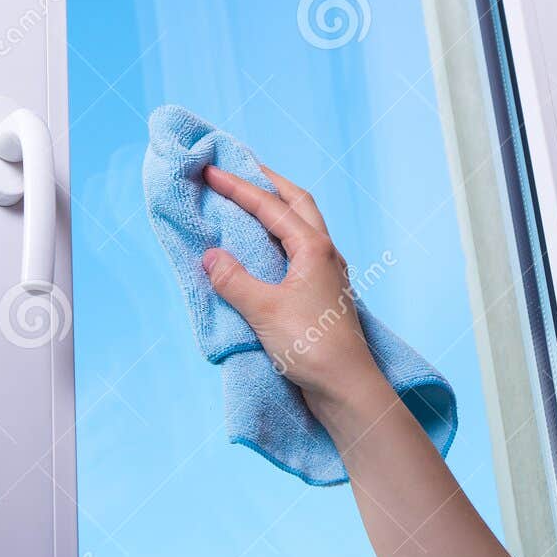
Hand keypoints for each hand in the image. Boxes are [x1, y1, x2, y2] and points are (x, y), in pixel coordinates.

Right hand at [200, 163, 386, 417]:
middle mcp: (325, 253)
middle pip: (297, 202)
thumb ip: (233, 280)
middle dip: (269, 182)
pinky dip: (281, 235)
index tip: (210, 171)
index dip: (238, 187)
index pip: (270, 206)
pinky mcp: (324, 293)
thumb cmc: (311, 346)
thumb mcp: (264, 310)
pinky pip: (300, 249)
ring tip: (252, 201)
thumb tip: (210, 256)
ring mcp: (328, 272)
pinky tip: (268, 249)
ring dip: (279, 207)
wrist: (346, 387)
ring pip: (303, 224)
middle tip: (241, 168)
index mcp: (312, 248)